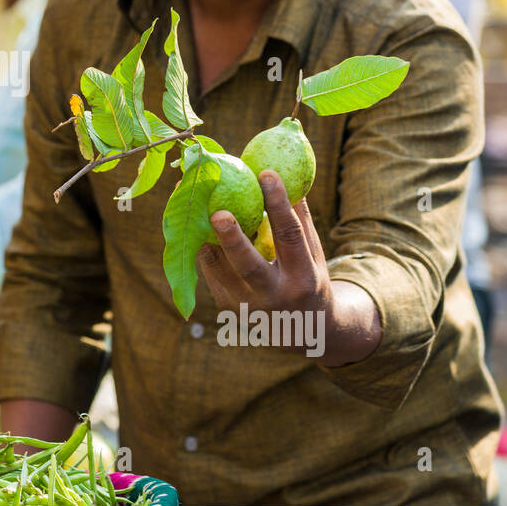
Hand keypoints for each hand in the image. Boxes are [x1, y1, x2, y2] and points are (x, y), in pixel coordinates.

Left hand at [195, 170, 379, 366]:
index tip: (265, 174)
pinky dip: (203, 250)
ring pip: (220, 271)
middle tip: (217, 212)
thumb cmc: (308, 278)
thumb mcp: (313, 254)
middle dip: (232, 239)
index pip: (290, 236)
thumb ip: (299, 219)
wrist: (305, 331)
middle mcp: (276, 296)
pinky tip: (193, 228)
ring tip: (193, 207)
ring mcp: (249, 307)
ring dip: (205, 239)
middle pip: (249, 265)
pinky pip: (210, 275)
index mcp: (302, 277)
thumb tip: (283, 174)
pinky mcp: (228, 311)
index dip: (278, 204)